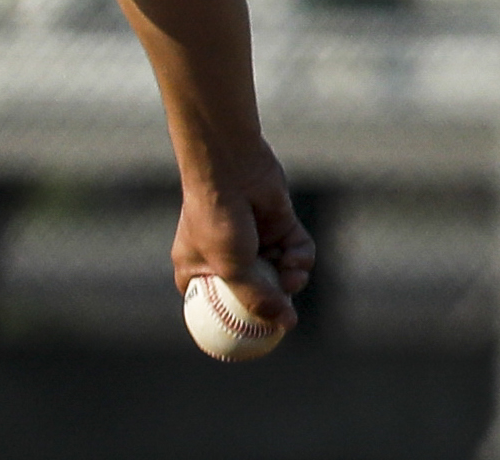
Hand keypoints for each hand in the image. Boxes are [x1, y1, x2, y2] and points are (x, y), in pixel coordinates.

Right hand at [171, 145, 314, 329]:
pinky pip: (296, 251)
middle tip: (285, 311)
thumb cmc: (218, 218)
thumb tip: (286, 324)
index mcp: (199, 267)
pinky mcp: (278, 224)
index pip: (214, 304)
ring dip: (291, 279)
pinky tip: (295, 257)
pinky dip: (300, 257)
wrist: (231, 166)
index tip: (255, 333)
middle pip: (255, 292)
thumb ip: (257, 298)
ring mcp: (254, 239)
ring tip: (289, 277)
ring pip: (280, 273)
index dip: (234, 319)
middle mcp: (226, 255)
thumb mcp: (233, 268)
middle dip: (273, 300)